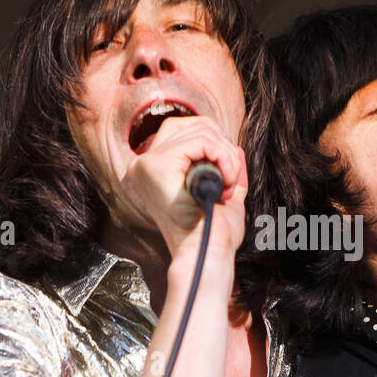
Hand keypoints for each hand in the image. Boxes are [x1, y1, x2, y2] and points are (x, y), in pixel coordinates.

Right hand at [123, 113, 247, 266]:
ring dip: (226, 157)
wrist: (206, 253)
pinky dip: (223, 159)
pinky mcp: (158, 164)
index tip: (226, 178)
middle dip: (223, 147)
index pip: (186, 131)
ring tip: (227, 186)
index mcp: (153, 170)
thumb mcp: (219, 191)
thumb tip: (233, 146)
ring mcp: (147, 163)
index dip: (216, 145)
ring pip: (201, 131)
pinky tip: (224, 184)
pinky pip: (202, 141)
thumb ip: (223, 167)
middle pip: (193, 124)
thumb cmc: (212, 232)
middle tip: (229, 181)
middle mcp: (143, 164)